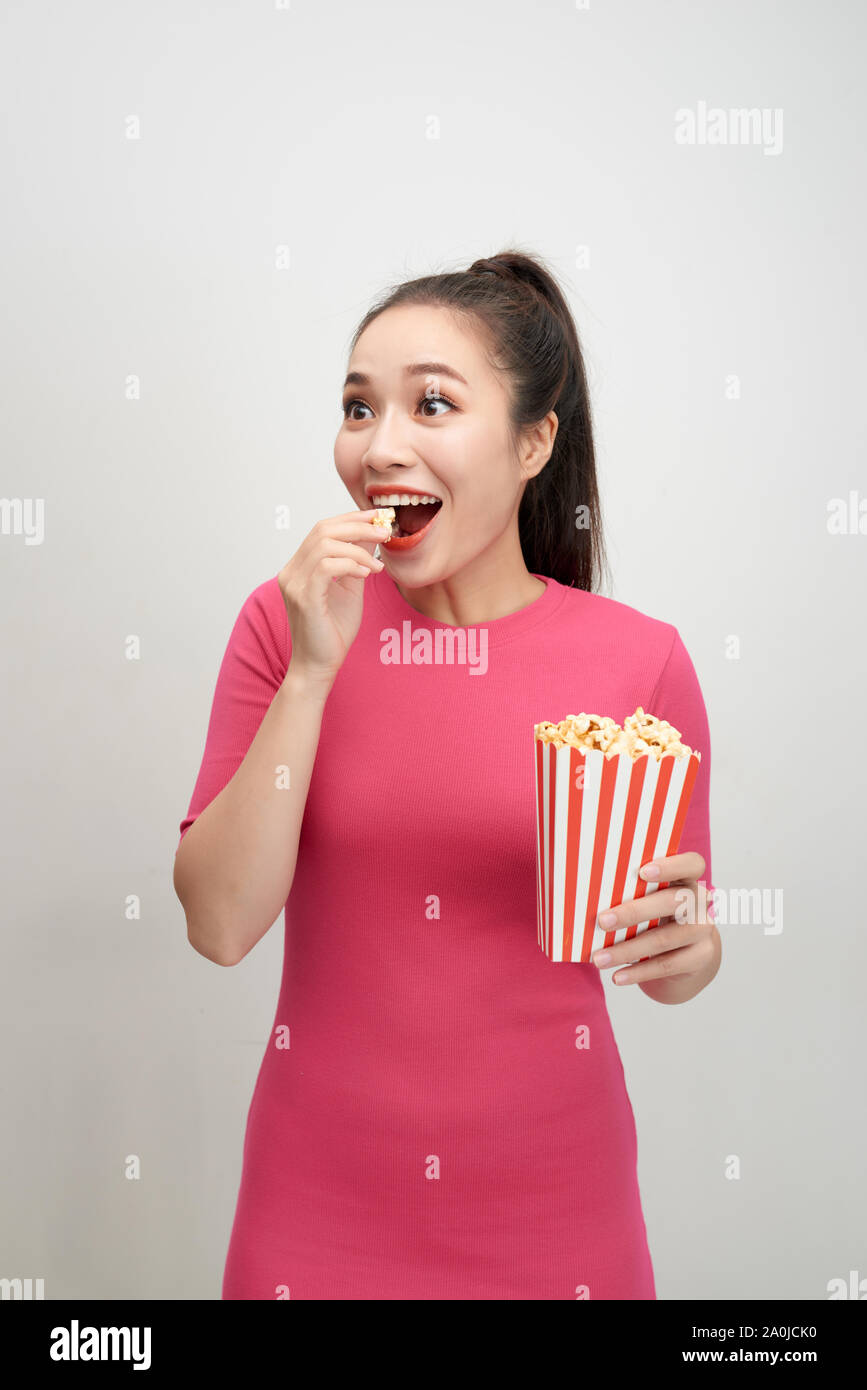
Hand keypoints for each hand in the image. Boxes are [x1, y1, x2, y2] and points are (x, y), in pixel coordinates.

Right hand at [277, 508, 389, 686]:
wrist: (319, 666)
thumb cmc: (333, 631)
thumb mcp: (351, 587)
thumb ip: (357, 560)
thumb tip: (372, 534)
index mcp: (300, 566)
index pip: (323, 528)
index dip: (352, 517)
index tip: (379, 516)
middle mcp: (291, 571)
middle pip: (323, 529)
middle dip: (358, 526)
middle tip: (385, 532)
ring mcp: (294, 583)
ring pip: (325, 544)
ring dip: (358, 548)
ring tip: (377, 565)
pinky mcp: (303, 597)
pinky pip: (327, 566)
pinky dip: (351, 564)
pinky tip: (367, 574)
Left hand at [592, 851, 714, 985]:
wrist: (688, 956)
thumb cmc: (657, 917)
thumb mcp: (649, 900)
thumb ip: (632, 893)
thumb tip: (588, 901)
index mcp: (687, 878)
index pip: (692, 864)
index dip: (671, 866)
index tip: (642, 872)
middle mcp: (700, 902)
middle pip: (673, 902)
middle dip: (634, 912)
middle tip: (602, 921)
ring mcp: (703, 930)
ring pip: (664, 938)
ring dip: (627, 950)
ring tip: (599, 959)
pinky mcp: (701, 957)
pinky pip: (667, 965)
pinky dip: (638, 972)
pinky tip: (617, 977)